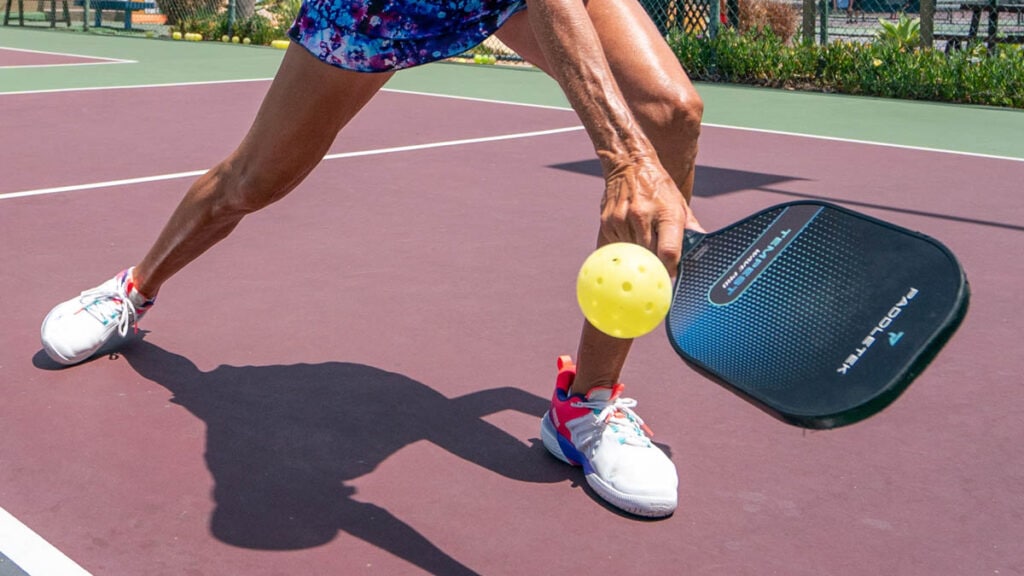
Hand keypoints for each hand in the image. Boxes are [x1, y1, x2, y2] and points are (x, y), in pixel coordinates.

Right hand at [599, 155, 702, 276]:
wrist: (630, 165)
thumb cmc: (658, 188)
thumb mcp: (680, 204)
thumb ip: (691, 229)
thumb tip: (705, 249)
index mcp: (666, 213)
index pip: (669, 252)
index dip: (671, 269)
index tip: (671, 275)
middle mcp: (642, 216)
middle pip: (649, 257)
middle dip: (654, 264)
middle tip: (657, 267)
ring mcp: (622, 220)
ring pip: (631, 255)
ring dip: (638, 257)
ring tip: (643, 247)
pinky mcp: (607, 224)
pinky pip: (617, 249)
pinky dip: (624, 250)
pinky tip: (629, 242)